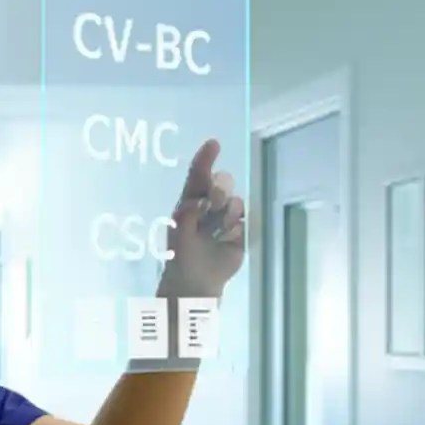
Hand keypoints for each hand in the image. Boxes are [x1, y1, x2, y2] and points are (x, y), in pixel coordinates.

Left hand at [158, 138, 245, 298]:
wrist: (197, 281)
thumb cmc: (181, 255)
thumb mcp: (179, 232)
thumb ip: (187, 213)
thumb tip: (201, 198)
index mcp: (190, 201)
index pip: (199, 175)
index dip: (206, 158)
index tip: (213, 143)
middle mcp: (209, 205)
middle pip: (222, 183)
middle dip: (219, 191)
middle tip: (211, 206)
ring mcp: (226, 217)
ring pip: (235, 201)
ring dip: (226, 215)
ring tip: (216, 233)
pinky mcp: (240, 230)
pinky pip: (245, 220)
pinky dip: (236, 228)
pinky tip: (226, 240)